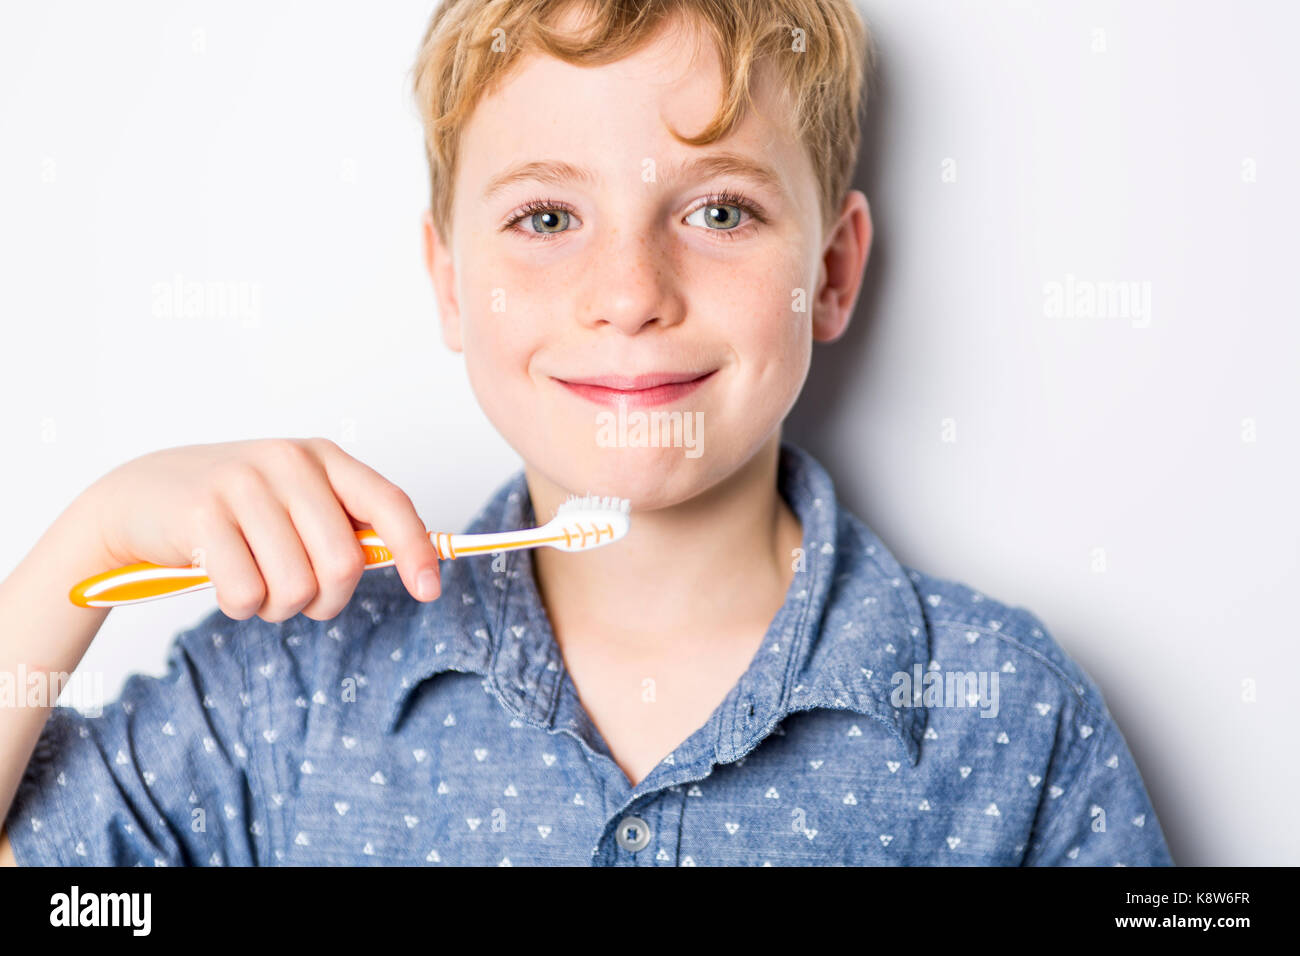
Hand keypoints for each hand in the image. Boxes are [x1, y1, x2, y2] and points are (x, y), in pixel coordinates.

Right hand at [82, 438, 440, 620]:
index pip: (389, 503)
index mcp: (323, 458)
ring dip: (278, 608)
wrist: (138, 498)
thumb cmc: (233, 511)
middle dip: (327, 601)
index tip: (430, 590)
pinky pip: (247, 595)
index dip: (416, 549)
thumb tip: (411, 563)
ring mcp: (243, 485)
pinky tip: (220, 579)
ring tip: (255, 583)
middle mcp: (288, 462)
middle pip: (344, 563)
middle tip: (300, 599)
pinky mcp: (202, 516)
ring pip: (296, 587)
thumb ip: (345, 526)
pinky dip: (239, 605)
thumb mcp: (295, 502)